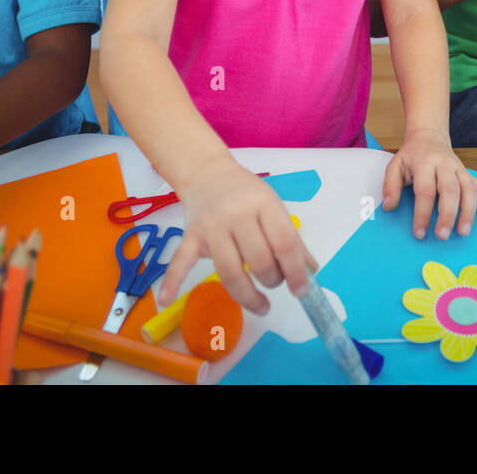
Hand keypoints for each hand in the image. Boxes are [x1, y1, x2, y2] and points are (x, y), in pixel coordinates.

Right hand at [157, 156, 318, 315]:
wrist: (207, 172)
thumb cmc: (246, 193)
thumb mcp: (273, 207)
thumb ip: (292, 241)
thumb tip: (311, 273)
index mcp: (264, 204)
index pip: (285, 243)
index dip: (296, 271)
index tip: (301, 291)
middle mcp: (237, 214)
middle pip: (259, 260)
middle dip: (272, 280)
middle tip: (275, 283)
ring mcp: (211, 226)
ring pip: (230, 270)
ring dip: (248, 295)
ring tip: (261, 305)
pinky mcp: (190, 236)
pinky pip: (180, 260)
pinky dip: (172, 280)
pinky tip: (165, 300)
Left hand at [382, 130, 476, 238]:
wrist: (429, 137)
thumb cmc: (411, 156)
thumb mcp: (395, 166)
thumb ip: (390, 186)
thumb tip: (389, 207)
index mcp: (425, 163)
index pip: (425, 190)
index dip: (422, 213)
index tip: (419, 233)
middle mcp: (445, 165)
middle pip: (450, 190)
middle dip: (447, 214)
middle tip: (442, 235)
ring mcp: (459, 169)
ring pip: (469, 190)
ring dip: (468, 212)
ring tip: (463, 232)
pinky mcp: (468, 174)